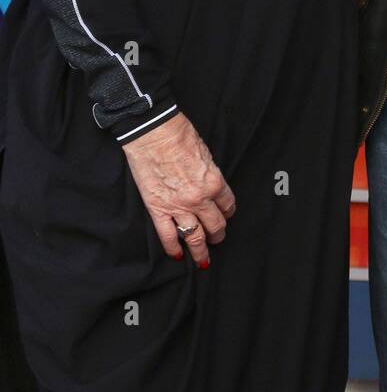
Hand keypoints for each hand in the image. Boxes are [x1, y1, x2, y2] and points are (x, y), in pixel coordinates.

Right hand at [121, 112, 235, 265]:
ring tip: (203, 259)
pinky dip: (173, 248)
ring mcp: (178, 207)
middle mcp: (199, 199)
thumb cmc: (179, 135)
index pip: (228, 205)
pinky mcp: (158, 209)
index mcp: (214, 182)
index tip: (226, 215)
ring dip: (200, 250)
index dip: (228, 212)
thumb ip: (210, 175)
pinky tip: (177, 255)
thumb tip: (210, 186)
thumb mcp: (206, 154)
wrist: (153, 133)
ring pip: (194, 237)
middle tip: (217, 238)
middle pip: (215, 225)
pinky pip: (168, 236)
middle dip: (218, 234)